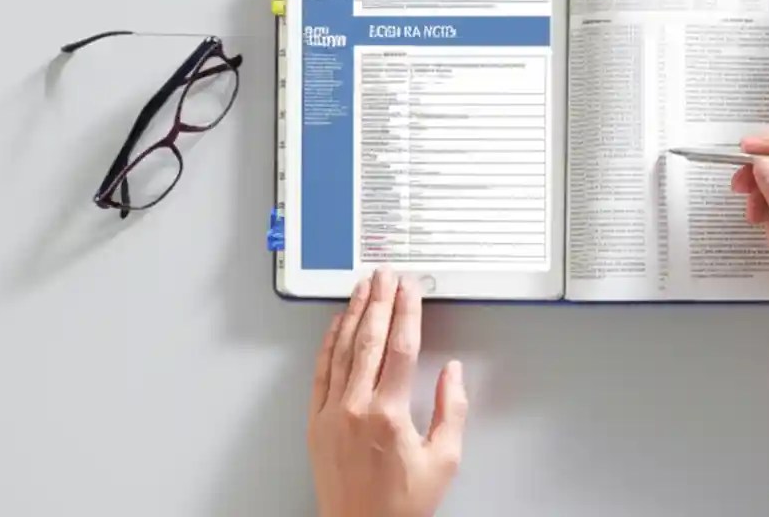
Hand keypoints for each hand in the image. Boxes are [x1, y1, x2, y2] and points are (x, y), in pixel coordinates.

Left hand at [309, 269, 467, 516]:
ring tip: (363, 288)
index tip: (410, 289)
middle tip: (386, 276)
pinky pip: (321, 373)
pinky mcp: (316, 424)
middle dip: (380, 301)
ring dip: (354, 314)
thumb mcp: (444, 460)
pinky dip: (329, 345)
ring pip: (343, 350)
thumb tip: (452, 373)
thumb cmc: (401, 506)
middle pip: (370, 340)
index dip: (407, 312)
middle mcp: (356, 409)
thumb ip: (452, 411)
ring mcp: (332, 414)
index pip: (401, 348)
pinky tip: (336, 326)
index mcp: (390, 415)